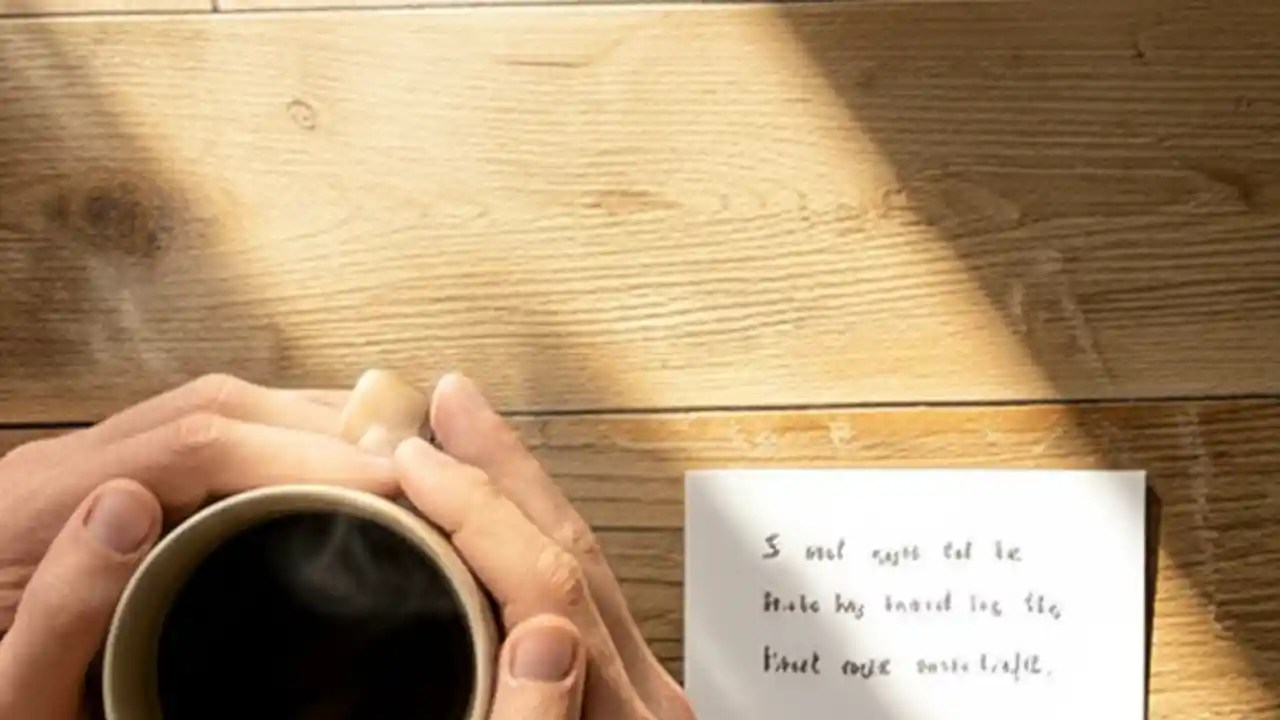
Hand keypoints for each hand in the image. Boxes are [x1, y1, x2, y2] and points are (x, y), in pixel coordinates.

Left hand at [0, 374, 396, 715]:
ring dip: (308, 422)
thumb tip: (128, 506)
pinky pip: (210, 435)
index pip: (193, 443)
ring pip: (218, 409)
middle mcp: (67, 466)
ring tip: (390, 455)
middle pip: (214, 407)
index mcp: (36, 506)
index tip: (385, 481)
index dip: (301, 451)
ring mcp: (92, 467)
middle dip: (322, 425)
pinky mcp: (113, 483)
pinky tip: (329, 462)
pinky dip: (282, 438)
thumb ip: (57, 609)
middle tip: (413, 462)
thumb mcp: (14, 691)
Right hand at [395, 374, 695, 719]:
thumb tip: (544, 642)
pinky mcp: (620, 702)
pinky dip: (527, 539)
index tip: (417, 461)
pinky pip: (577, 593)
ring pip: (579, 562)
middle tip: (454, 401)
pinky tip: (495, 522)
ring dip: (517, 492)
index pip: (550, 583)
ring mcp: (639, 696)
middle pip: (572, 550)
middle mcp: (645, 700)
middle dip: (504, 467)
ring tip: (469, 438)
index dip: (477, 509)